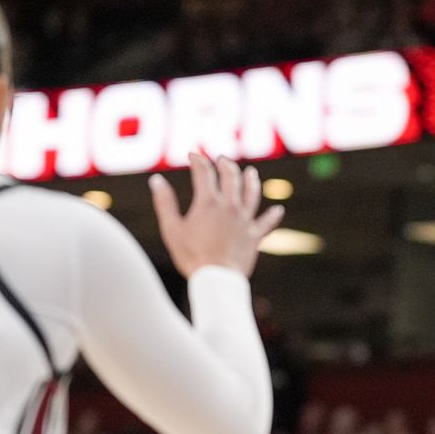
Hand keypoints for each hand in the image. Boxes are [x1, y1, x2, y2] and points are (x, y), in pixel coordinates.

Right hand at [149, 153, 285, 278]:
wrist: (216, 279)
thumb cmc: (191, 256)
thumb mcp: (172, 229)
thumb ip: (165, 203)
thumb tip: (156, 180)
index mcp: (208, 202)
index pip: (204, 172)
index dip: (198, 160)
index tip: (193, 155)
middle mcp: (229, 206)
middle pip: (231, 176)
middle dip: (225, 164)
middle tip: (221, 159)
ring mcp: (245, 220)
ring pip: (252, 193)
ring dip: (251, 180)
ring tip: (251, 172)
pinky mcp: (254, 235)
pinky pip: (267, 222)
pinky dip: (273, 215)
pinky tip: (278, 209)